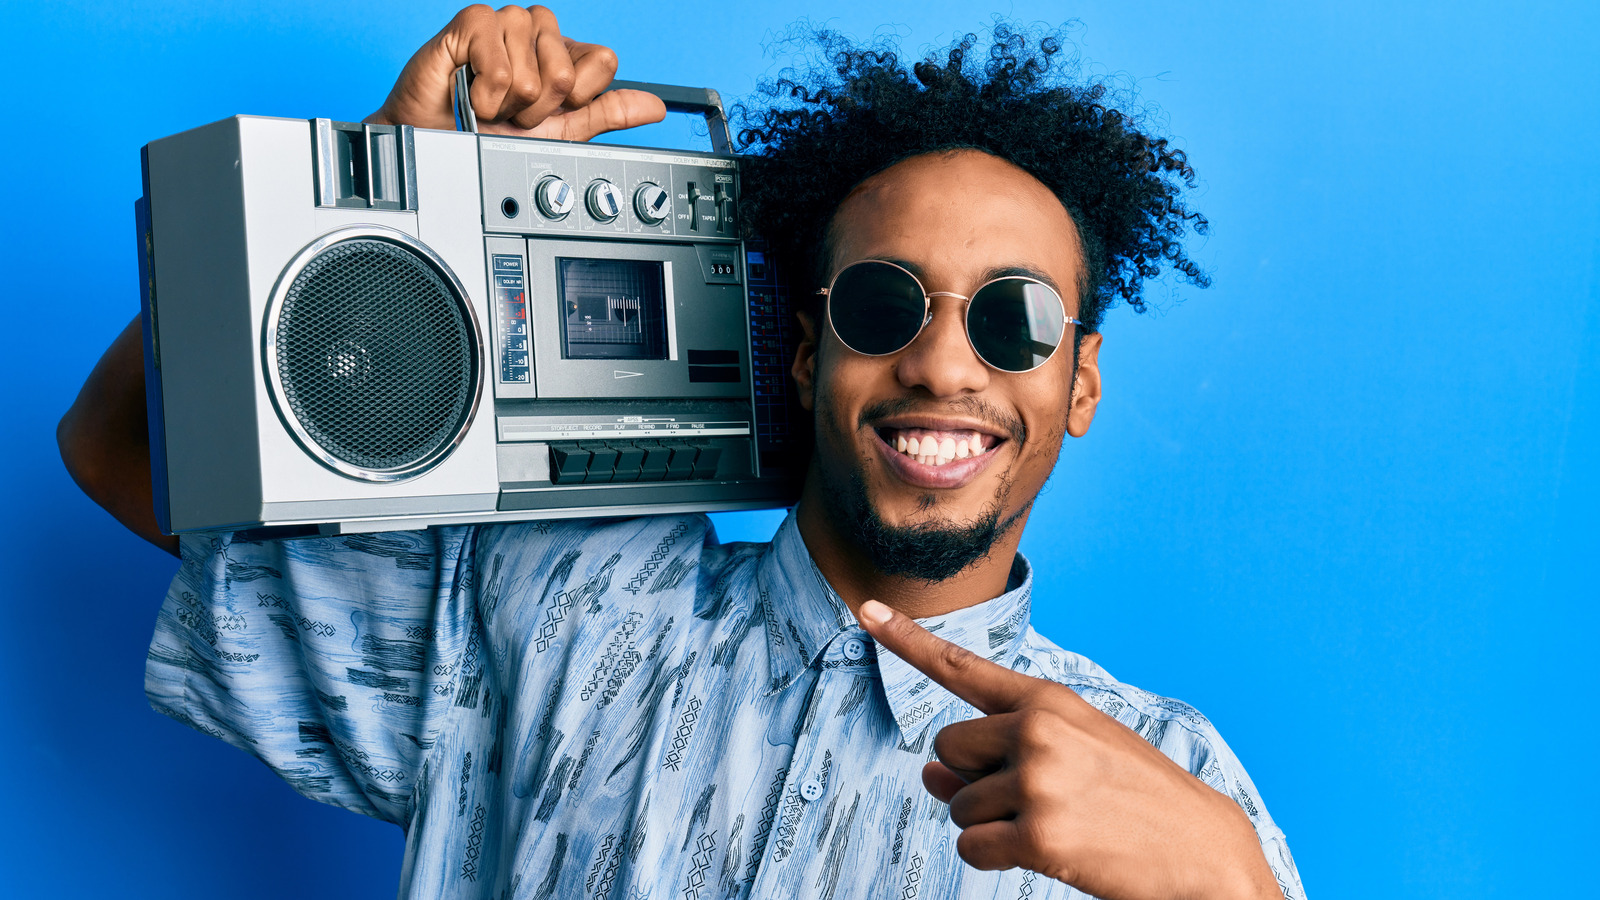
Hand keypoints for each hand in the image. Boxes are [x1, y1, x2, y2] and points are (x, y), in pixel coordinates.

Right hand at [367, 4, 665, 140]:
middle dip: (539, 108)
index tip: (551, 109)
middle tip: (512, 111)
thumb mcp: (563, 132)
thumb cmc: (493, 135)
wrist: (444, 147)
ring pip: (533, 74)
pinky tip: (471, 90)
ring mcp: (508, 22)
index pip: (603, 61)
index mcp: (565, 51)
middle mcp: (540, 31)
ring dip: (509, 104)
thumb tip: (656, 107)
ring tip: (490, 102)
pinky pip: (501, 68)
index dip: (579, 98)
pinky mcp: (474, 22)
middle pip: (567, 73)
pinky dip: (486, 94)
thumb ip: (610, 114)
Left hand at [856, 599, 1279, 899]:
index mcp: (1048, 699)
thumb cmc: (1135, 800)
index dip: (908, 639)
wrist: (1202, 852)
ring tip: (1054, 824)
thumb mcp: (1073, 756)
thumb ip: (997, 755)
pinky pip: (972, 847)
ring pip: (957, 804)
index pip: (963, 667)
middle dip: (974, 780)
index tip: (865, 609)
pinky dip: (992, 857)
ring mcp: (1037, 778)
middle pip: (948, 750)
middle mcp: (1037, 729)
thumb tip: (926, 777)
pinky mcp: (1039, 832)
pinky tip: (1043, 852)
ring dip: (990, 824)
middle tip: (1036, 796)